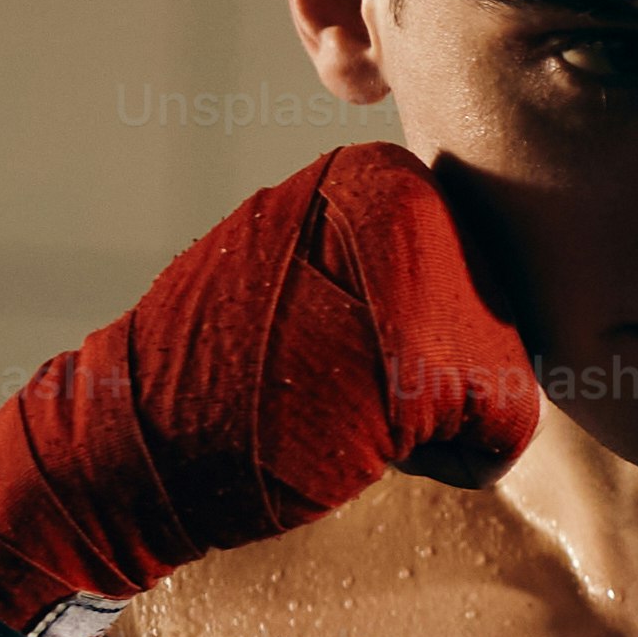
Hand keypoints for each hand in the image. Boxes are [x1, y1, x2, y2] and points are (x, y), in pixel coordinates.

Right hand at [0, 146, 541, 636]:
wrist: (126, 441)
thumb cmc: (224, 373)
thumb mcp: (306, 269)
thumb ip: (395, 251)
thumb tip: (496, 262)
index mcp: (381, 170)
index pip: (482, 274)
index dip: (420, 337)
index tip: (331, 345)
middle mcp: (411, 200)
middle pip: (505, 322)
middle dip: (440, 379)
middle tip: (338, 385)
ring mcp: (422, 274)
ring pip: (511, 375)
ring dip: (443, 420)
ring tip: (345, 408)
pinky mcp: (429, 362)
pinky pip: (507, 433)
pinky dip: (454, 466)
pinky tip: (364, 445)